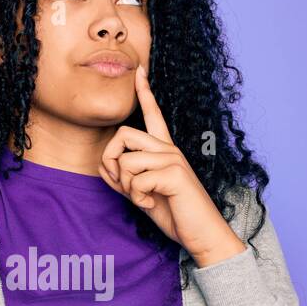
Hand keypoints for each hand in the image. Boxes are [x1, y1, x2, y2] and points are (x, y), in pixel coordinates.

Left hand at [97, 65, 247, 267]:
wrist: (202, 234)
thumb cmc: (175, 215)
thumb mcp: (142, 195)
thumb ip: (124, 179)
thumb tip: (105, 166)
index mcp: (164, 151)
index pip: (153, 115)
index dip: (145, 92)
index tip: (138, 71)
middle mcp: (169, 149)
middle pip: (123, 133)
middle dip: (110, 160)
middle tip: (123, 186)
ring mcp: (173, 159)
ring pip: (126, 160)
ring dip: (126, 186)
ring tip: (143, 199)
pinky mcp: (174, 173)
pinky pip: (136, 180)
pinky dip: (137, 198)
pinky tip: (152, 205)